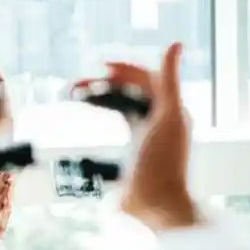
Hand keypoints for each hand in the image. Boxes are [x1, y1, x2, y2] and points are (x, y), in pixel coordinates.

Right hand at [85, 43, 196, 230]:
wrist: (157, 206)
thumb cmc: (166, 161)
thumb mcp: (169, 115)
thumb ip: (169, 79)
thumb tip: (177, 42)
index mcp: (170, 109)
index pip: (146, 78)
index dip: (125, 69)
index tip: (100, 66)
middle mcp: (158, 120)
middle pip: (129, 91)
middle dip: (103, 83)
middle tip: (76, 84)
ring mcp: (142, 138)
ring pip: (118, 107)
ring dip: (97, 98)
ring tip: (72, 94)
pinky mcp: (128, 155)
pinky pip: (110, 128)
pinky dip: (96, 120)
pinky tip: (80, 118)